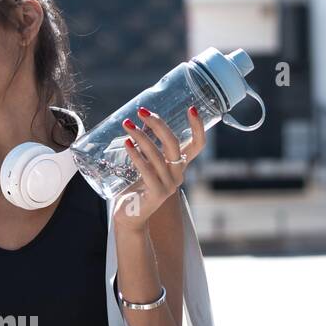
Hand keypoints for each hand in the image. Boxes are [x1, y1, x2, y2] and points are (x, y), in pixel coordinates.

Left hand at [113, 105, 205, 230]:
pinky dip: (136, 155)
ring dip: (141, 136)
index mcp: (179, 166)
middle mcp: (178, 175)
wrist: (129, 217)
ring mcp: (169, 186)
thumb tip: (139, 121)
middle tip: (141, 112)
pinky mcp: (157, 194)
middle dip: (158, 124)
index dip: (198, 127)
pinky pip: (146, 170)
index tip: (192, 108)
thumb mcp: (145, 164)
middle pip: (173, 144)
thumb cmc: (135, 188)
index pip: (197, 145)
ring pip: (156, 155)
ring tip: (127, 125)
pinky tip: (127, 144)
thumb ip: (147, 148)